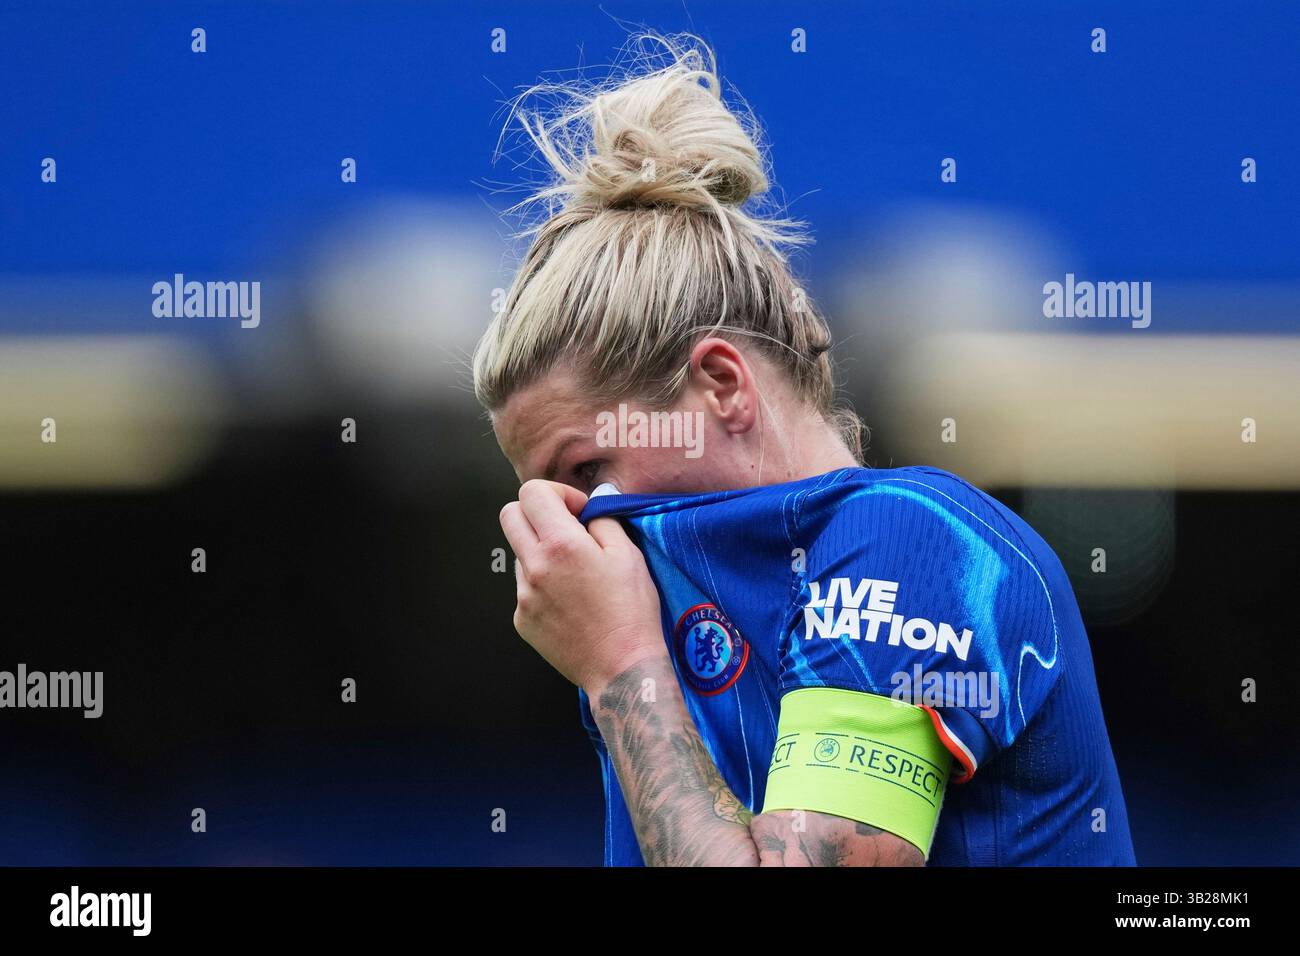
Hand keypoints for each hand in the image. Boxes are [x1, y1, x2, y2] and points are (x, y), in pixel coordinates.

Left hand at [499, 479, 665, 690]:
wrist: (621, 668)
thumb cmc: (631, 612)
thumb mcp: (629, 555)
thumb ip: (603, 520)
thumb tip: (591, 503)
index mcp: (561, 544)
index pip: (531, 493)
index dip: (557, 493)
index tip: (578, 512)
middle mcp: (534, 567)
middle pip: (510, 516)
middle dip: (537, 513)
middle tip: (566, 530)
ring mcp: (522, 596)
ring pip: (518, 554)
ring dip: (540, 552)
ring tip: (573, 574)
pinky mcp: (521, 619)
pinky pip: (523, 588)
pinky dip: (542, 585)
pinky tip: (569, 601)